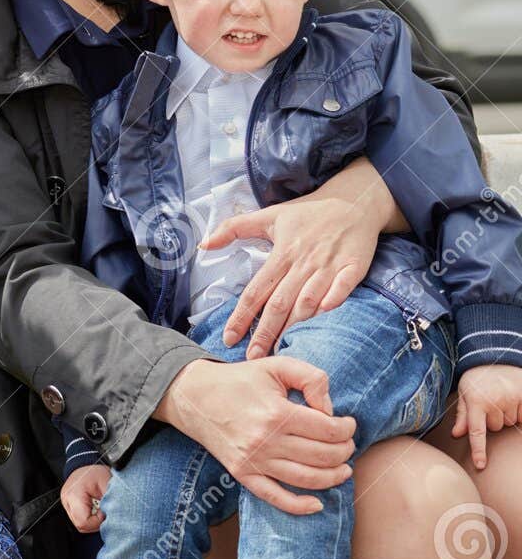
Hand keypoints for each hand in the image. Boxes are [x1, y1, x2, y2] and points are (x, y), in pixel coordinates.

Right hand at [62, 464, 111, 532]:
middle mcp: (67, 500)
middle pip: (81, 526)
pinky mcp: (68, 504)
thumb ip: (112, 502)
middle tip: (104, 512)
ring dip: (92, 521)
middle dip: (95, 523)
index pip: (83, 522)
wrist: (85, 462)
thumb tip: (116, 517)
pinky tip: (94, 510)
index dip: (97, 522)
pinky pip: (78, 518)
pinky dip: (88, 517)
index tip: (105, 512)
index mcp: (74, 495)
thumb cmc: (95, 471)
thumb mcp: (107, 484)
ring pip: (79, 525)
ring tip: (99, 510)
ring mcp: (66, 503)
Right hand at [155, 357, 355, 514]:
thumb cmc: (239, 379)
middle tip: (347, 444)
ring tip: (343, 468)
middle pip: (323, 456)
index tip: (347, 424)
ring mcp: (254, 460)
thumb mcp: (276, 365)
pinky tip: (318, 505)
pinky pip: (275, 497)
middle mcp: (267, 441)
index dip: (347, 429)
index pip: (329, 430)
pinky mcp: (243, 473)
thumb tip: (330, 410)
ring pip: (307, 479)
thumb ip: (311, 378)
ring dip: (334, 477)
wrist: (193, 396)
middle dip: (345, 451)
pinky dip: (300, 506)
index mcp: (277, 413)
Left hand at [202, 158, 390, 357]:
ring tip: (282, 351)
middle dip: (265, 332)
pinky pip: (344, 286)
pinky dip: (335, 299)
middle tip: (253, 357)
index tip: (229, 338)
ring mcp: (329, 266)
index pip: (256, 290)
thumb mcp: (268, 215)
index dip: (242, 315)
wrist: (354, 201)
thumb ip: (233, 228)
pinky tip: (325, 315)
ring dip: (295, 326)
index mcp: (281, 254)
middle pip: (280, 302)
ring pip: (309, 300)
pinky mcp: (354, 266)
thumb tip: (204, 243)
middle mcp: (303, 263)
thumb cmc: (308, 213)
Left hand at [452, 364, 521, 469]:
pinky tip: (512, 399)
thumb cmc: (476, 378)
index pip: (476, 431)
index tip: (481, 465)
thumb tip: (456, 435)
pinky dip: (518, 412)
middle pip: (495, 428)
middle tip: (489, 402)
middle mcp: (495, 401)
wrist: (495, 358)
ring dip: (505, 414)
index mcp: (475, 401)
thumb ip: (462, 416)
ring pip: (508, 423)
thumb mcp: (464, 394)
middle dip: (491, 419)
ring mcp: (512, 399)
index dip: (479, 450)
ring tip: (500, 398)